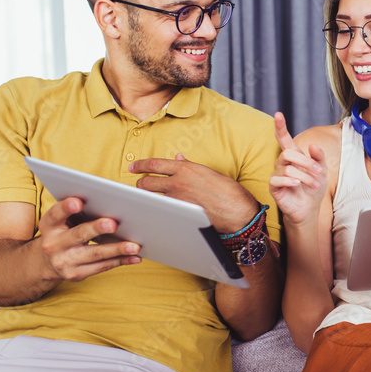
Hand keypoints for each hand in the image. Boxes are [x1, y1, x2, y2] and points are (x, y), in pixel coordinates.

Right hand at [37, 197, 141, 280]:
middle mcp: (53, 244)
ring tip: (134, 246)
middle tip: (113, 224)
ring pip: (95, 253)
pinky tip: (135, 257)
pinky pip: (102, 267)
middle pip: (78, 234)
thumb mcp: (61, 221)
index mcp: (49, 226)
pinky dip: (120, 261)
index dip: (66, 207)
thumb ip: (76, 212)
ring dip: (116, 249)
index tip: (78, 202)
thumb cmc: (63, 233)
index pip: (55, 214)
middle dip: (96, 228)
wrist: (47, 262)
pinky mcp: (75, 274)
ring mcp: (64, 261)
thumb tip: (108, 202)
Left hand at [130, 155, 257, 233]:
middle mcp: (178, 181)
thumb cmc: (228, 191)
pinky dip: (157, 211)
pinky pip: (161, 211)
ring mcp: (176, 199)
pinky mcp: (178, 214)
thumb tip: (178, 157)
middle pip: (147, 181)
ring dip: (146, 199)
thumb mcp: (208, 172)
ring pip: (151, 198)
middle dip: (140, 184)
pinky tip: (157, 213)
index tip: (133, 167)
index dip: (140, 165)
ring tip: (146, 201)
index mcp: (186, 168)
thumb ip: (189, 165)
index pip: (155, 164)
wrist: (237, 211)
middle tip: (140, 186)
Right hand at [268, 111, 327, 226]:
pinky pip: (277, 179)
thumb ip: (319, 157)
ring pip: (287, 168)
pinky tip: (297, 185)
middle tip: (319, 171)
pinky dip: (289, 181)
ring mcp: (276, 174)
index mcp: (293, 156)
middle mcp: (282, 163)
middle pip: (288, 153)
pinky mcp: (273, 186)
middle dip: (306, 162)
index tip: (278, 114)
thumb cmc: (313, 187)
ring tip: (314, 183)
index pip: (283, 138)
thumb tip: (312, 145)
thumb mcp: (322, 171)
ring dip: (304, 176)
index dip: (280, 126)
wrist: (310, 208)